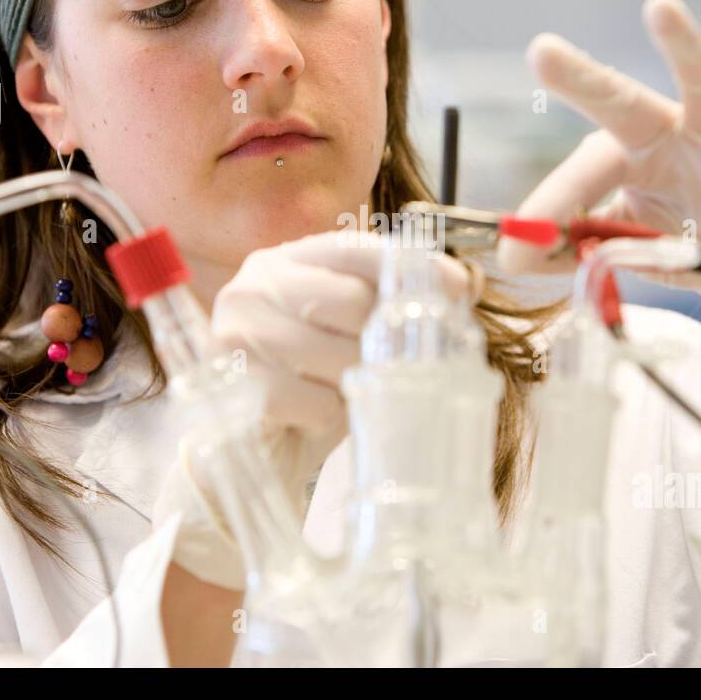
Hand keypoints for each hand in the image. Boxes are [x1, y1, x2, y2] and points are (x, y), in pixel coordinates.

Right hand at [154, 231, 476, 588]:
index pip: (355, 248)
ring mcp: (237, 330)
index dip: (410, 266)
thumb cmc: (309, 386)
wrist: (252, 450)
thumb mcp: (356, 340)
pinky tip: (306, 417)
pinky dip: (324, 417)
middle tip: (373, 369)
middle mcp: (256, 284)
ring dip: (351, 387)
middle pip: (352, 301)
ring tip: (333, 396)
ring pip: (336, 356)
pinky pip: (314, 402)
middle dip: (377, 344)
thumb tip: (468, 282)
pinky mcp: (233, 383)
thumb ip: (395, 307)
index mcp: (287, 261)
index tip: (458, 287)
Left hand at [497, 0, 700, 329]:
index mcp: (629, 158)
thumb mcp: (633, 245)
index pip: (580, 175)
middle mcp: (670, 138)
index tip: (514, 252)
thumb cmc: (693, 239)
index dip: (549, 210)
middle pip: (622, 102)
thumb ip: (583, 243)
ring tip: (660, 6)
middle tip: (541, 50)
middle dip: (582, 78)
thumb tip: (520, 253)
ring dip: (685, 48)